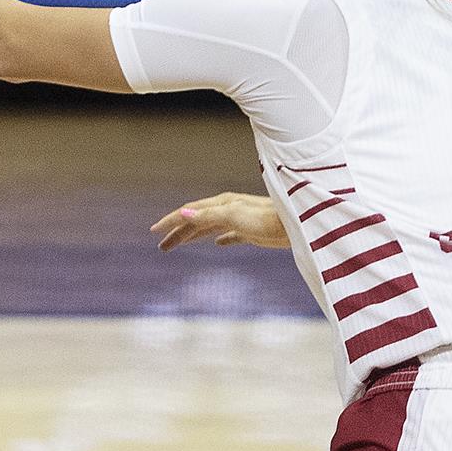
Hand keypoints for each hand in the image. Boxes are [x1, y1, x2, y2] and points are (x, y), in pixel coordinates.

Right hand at [151, 192, 288, 251]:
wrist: (297, 225)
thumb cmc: (266, 218)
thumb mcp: (233, 215)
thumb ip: (208, 216)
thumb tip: (183, 214)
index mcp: (219, 204)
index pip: (188, 212)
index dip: (170, 221)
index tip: (154, 231)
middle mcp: (226, 210)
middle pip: (195, 222)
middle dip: (177, 233)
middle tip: (162, 246)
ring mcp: (238, 221)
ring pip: (209, 229)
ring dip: (193, 236)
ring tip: (180, 245)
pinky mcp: (251, 232)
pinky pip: (229, 235)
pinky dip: (219, 239)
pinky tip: (218, 244)